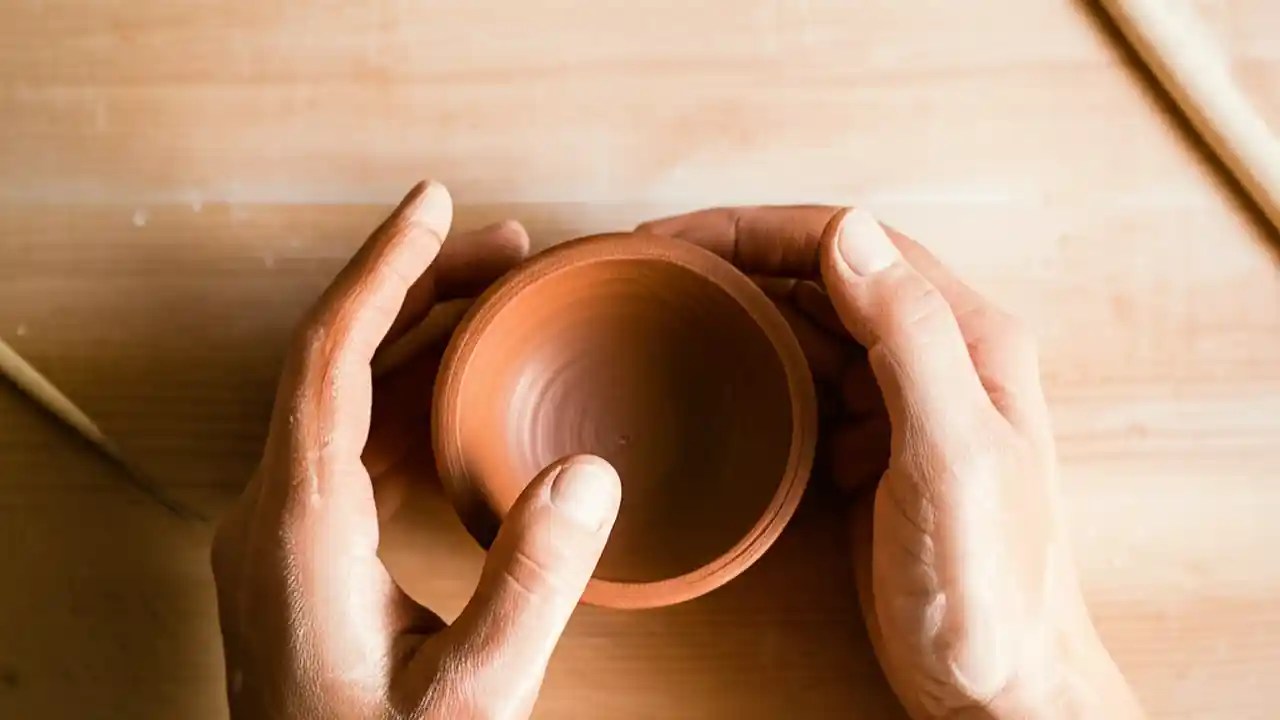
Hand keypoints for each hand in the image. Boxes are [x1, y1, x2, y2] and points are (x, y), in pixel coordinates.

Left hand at [211, 182, 621, 719]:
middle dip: (421, 290)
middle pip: (338, 361)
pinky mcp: (304, 555)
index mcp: (301, 529)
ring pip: (346, 401)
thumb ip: (529, 588)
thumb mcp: (472, 697)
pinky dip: (413, 402)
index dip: (384, 269)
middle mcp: (275, 515)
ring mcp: (282, 534)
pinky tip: (471, 398)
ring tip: (501, 301)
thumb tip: (592, 475)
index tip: (433, 205)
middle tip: (507, 248)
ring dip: (420, 343)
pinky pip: (355, 447)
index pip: (330, 358)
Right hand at [639, 207, 1143, 718]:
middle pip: (824, 279)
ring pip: (810, 330)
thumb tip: (847, 230)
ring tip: (669, 309)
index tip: (677, 240)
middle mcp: (936, 357)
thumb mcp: (951, 455)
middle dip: (739, 262)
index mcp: (966, 337)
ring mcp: (902, 406)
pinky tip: (716, 380)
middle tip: (654, 269)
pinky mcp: (872, 452)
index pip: (852, 245)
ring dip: (744, 312)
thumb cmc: (988, 586)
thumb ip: (910, 337)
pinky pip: (806, 388)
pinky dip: (757, 372)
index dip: (760, 229)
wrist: (1000, 690)